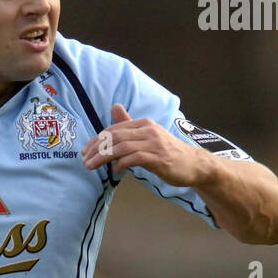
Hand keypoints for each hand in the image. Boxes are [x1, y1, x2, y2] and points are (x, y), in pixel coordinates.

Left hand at [82, 103, 206, 185]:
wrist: (193, 164)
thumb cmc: (167, 152)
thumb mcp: (147, 136)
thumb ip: (130, 125)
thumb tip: (114, 107)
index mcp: (143, 124)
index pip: (114, 129)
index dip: (96, 140)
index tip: (85, 152)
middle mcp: (148, 130)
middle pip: (115, 136)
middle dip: (96, 148)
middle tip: (84, 160)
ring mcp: (154, 144)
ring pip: (122, 147)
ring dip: (103, 157)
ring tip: (92, 166)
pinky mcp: (158, 158)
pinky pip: (135, 158)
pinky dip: (121, 164)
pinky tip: (114, 170)